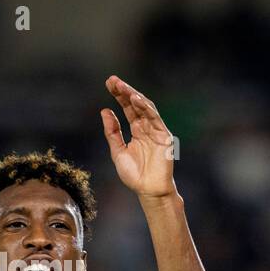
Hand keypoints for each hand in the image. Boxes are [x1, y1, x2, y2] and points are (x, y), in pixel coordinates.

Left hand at [101, 76, 176, 199]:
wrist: (149, 190)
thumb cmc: (134, 175)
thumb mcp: (117, 151)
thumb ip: (112, 132)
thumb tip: (105, 111)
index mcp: (137, 131)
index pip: (128, 108)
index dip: (119, 96)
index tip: (108, 84)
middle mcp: (147, 128)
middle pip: (136, 105)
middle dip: (125, 91)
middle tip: (112, 80)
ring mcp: (157, 131)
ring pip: (146, 108)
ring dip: (134, 95)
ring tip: (121, 86)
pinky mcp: (164, 137)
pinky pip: (155, 118)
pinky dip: (146, 108)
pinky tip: (135, 99)